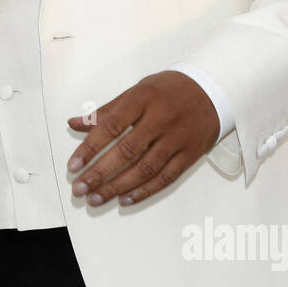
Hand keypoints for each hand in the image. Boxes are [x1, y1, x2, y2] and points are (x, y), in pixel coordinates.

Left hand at [66, 70, 220, 206]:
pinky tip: (126, 198)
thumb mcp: (137, 90)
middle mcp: (161, 118)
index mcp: (143, 98)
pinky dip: (145, 190)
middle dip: (99, 173)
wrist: (213, 87)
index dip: (90, 148)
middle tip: (80, 189)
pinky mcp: (191, 153)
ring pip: (145, 168)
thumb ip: (106, 111)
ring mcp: (178, 138)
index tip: (73, 165)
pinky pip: (166, 177)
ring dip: (118, 187)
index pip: (110, 126)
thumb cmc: (169, 89)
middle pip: (126, 151)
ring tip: (97, 198)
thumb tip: (75, 124)